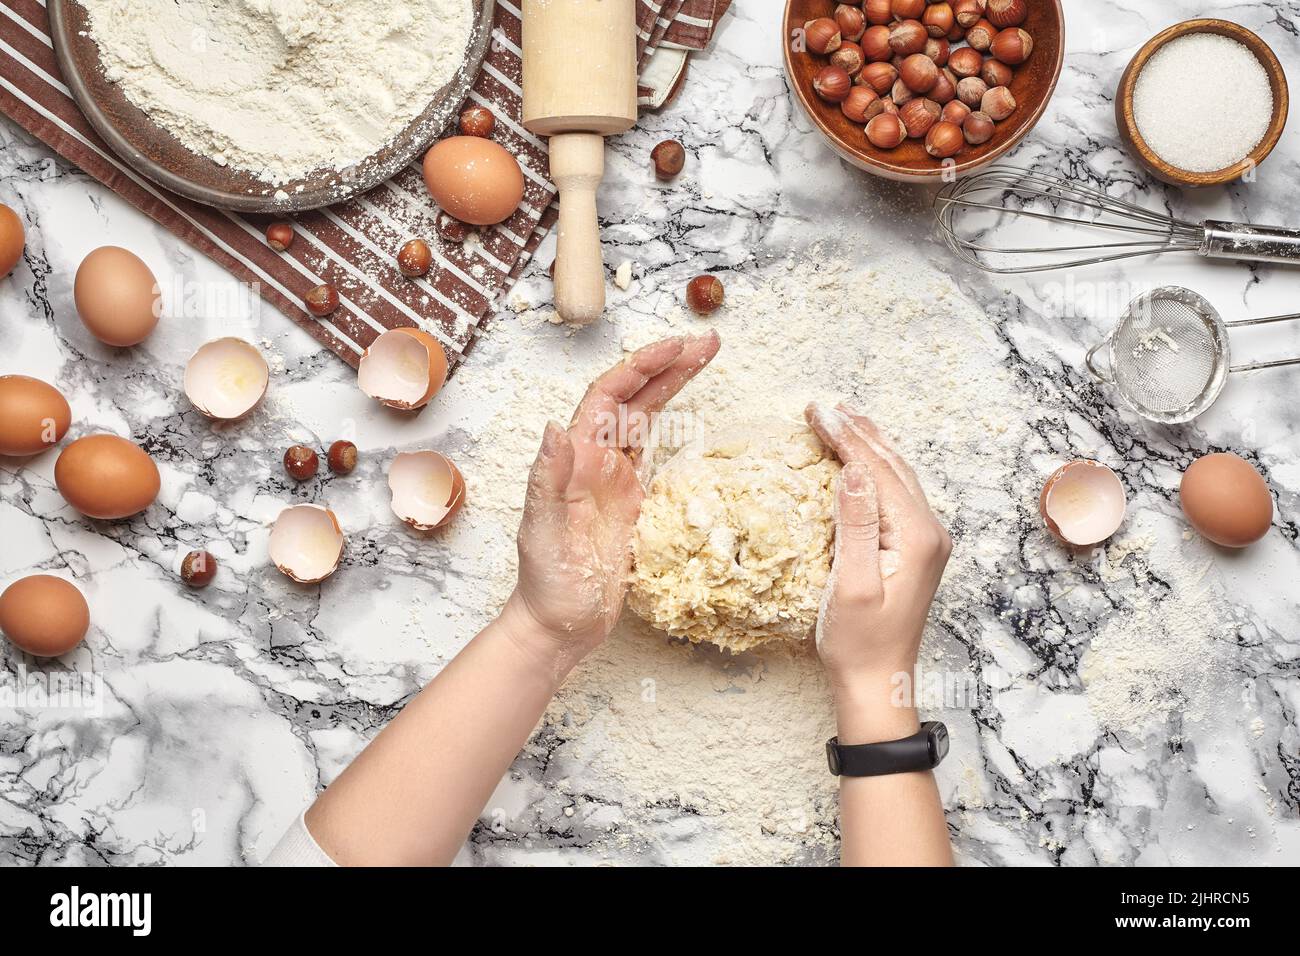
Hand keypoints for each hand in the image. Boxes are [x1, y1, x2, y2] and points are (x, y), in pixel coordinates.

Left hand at [503, 332, 720, 675]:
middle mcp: (595, 459)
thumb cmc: (547, 582)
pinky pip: (656, 452)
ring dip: (674, 385)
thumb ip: (548, 479)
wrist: (559, 624)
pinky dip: (675, 426)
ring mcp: (615, 479)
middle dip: (669, 365)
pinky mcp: (633, 501)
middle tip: (708, 341)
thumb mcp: (543, 531)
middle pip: (635, 397)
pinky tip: (694, 411)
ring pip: (648, 417)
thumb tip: (554, 428)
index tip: (677, 348)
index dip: (643, 367)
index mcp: (575, 457)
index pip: (611, 396)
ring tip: (706, 356)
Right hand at [805, 403, 951, 723]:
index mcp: (916, 536)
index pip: (876, 470)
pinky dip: (876, 468)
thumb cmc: (858, 643)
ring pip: (898, 476)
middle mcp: (930, 532)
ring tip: (842, 417)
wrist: (879, 682)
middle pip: (892, 465)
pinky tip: (862, 459)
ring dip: (869, 444)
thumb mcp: (851, 585)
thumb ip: (854, 524)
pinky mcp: (917, 549)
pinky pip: (897, 494)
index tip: (814, 411)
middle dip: (857, 431)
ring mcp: (927, 540)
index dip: (845, 437)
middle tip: (821, 406)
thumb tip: (853, 469)